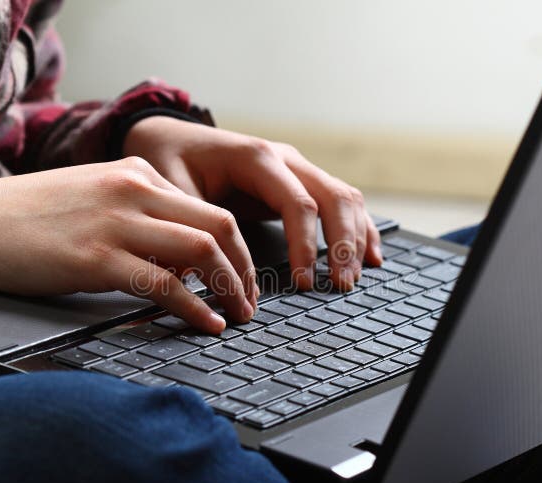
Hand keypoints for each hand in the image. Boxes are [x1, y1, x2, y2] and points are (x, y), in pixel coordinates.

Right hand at [0, 158, 258, 332]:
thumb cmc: (26, 217)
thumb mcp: (92, 199)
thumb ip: (138, 217)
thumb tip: (180, 260)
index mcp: (135, 173)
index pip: (209, 208)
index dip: (238, 249)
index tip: (245, 278)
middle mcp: (133, 190)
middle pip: (219, 225)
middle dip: (245, 269)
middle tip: (250, 302)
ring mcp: (116, 222)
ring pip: (202, 249)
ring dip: (230, 287)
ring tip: (237, 316)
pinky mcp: (96, 258)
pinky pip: (164, 284)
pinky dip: (194, 307)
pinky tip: (206, 324)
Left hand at [123, 116, 382, 290]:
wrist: (170, 138)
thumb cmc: (170, 161)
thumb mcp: (171, 189)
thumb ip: (191, 223)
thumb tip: (201, 270)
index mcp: (257, 158)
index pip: (298, 202)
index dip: (305, 244)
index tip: (302, 282)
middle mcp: (285, 159)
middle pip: (334, 197)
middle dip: (342, 244)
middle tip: (340, 285)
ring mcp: (296, 169)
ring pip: (344, 198)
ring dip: (355, 238)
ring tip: (352, 278)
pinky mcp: (299, 183)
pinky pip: (340, 201)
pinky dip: (359, 227)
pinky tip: (370, 255)